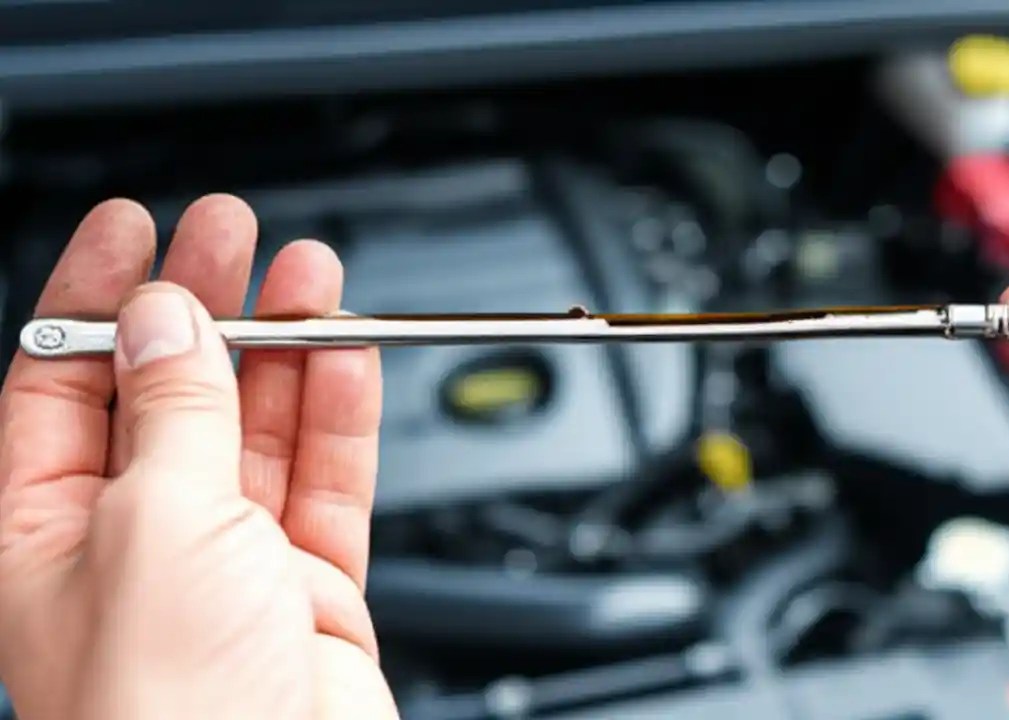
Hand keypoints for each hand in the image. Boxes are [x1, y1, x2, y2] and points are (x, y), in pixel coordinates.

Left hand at [0, 196, 397, 719]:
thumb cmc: (167, 713)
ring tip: (311, 275)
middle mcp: (135, 543)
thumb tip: (170, 321)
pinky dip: (342, 414)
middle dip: (203, 307)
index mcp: (46, 531)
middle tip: (234, 233)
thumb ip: (171, 414)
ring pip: (260, 430)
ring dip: (285, 349)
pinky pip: (327, 481)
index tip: (137, 227)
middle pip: (170, 395)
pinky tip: (349, 356)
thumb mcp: (152, 525)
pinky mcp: (308, 589)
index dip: (97, 299)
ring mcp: (229, 565)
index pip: (60, 385)